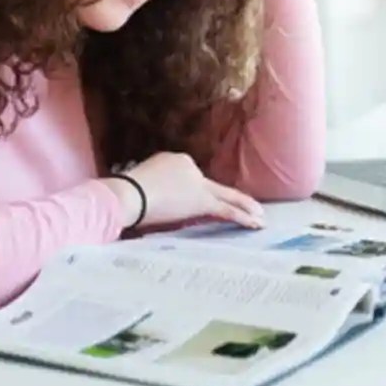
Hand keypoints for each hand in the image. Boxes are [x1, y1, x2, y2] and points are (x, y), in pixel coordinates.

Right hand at [103, 152, 264, 229]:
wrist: (128, 194)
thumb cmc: (125, 192)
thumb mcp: (140, 183)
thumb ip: (154, 189)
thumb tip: (153, 200)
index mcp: (174, 162)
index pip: (190, 179)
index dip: (193, 194)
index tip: (192, 205)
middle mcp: (190, 167)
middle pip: (215, 185)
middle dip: (233, 197)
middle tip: (251, 205)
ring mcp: (198, 183)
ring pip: (226, 197)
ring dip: (245, 207)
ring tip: (260, 216)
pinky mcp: (202, 200)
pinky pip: (227, 210)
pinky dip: (242, 217)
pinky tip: (256, 223)